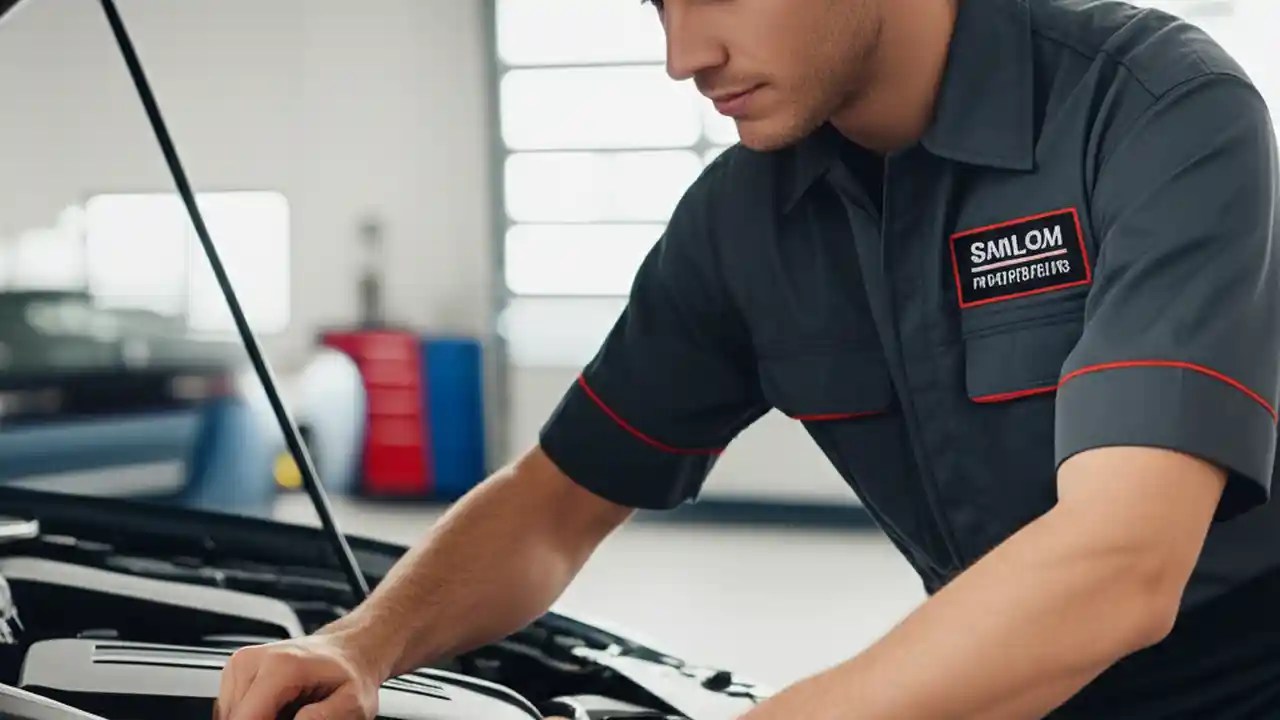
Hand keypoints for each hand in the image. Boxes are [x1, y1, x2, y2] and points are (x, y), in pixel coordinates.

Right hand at [213, 632, 382, 719]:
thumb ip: (320, 719)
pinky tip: (278, 709)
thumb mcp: (351, 704)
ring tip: (289, 711)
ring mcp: (240, 665)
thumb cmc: (349, 676)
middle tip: (296, 715)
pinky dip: (254, 715)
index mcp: (279, 667)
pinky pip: (232, 711)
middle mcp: (252, 661)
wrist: (347, 651)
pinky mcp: (235, 673)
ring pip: (231, 717)